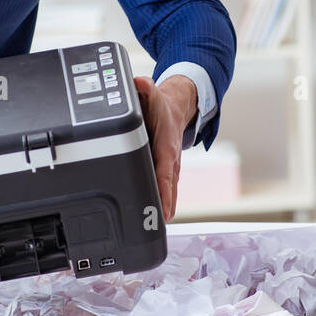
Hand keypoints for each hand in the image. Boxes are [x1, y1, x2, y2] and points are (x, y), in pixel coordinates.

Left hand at [134, 75, 195, 221]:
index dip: (163, 194)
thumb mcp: (152, 92)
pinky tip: (149, 223)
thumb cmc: (162, 106)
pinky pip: (161, 191)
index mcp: (166, 147)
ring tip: (151, 233)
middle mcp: (169, 161)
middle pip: (166, 191)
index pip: (165, 174)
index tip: (163, 212)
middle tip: (154, 231)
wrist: (177, 108)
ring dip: (160, 212)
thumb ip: (144, 88)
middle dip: (161, 210)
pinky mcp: (163, 172)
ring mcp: (168, 169)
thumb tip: (138, 82)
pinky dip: (158, 206)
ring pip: (166, 194)